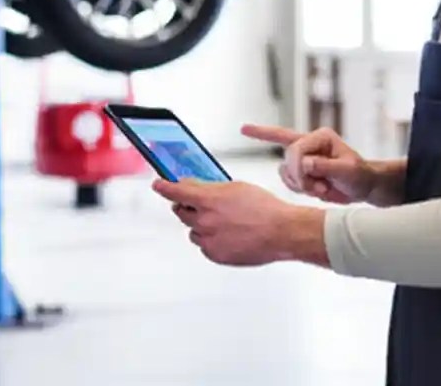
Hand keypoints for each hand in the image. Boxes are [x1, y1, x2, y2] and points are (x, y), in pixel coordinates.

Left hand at [151, 179, 326, 266]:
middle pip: (181, 212)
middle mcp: (204, 221)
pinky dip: (211, 240)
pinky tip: (228, 235)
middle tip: (196, 204)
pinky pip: (205, 246)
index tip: (158, 185)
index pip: (176, 192)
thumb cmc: (265, 208)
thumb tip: (197, 188)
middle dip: (185, 206)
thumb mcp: (236, 187)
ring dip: (200, 225)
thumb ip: (212, 188)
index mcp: (208, 200)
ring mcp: (209, 240)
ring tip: (223, 222)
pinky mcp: (216, 255)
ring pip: (193, 231)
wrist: (282, 232)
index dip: (164, 187)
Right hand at [242, 124, 377, 204]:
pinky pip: (286, 178)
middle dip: (301, 178)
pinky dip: (297, 188)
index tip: (308, 184)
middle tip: (320, 188)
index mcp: (321, 137)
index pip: (297, 148)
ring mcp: (304, 156)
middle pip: (288, 157)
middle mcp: (310, 142)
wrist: (363, 187)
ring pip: (285, 169)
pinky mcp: (300, 169)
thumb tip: (305, 162)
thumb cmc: (360, 175)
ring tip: (321, 189)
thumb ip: (325, 166)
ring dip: (300, 184)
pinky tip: (314, 190)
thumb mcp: (347, 171)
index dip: (298, 167)